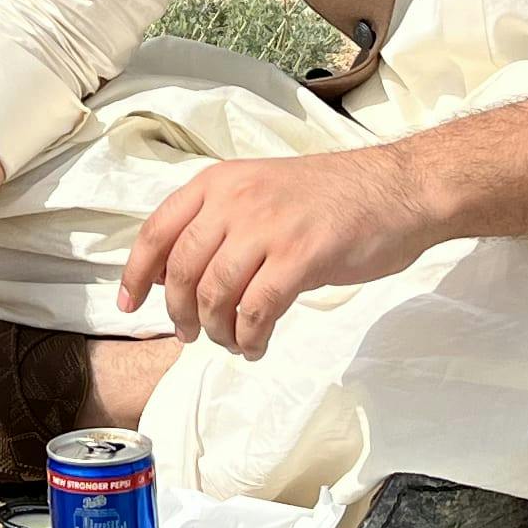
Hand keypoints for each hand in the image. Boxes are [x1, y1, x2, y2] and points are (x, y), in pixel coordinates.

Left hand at [116, 147, 434, 358]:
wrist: (399, 188)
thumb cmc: (334, 195)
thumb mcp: (263, 190)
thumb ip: (221, 221)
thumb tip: (181, 273)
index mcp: (220, 182)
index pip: (158, 231)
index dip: (136, 274)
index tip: (129, 305)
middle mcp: (236, 200)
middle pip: (181, 270)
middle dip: (179, 313)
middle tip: (191, 334)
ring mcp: (268, 227)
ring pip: (215, 294)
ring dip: (217, 330)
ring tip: (232, 341)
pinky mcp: (301, 256)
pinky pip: (257, 310)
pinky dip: (250, 337)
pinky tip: (257, 345)